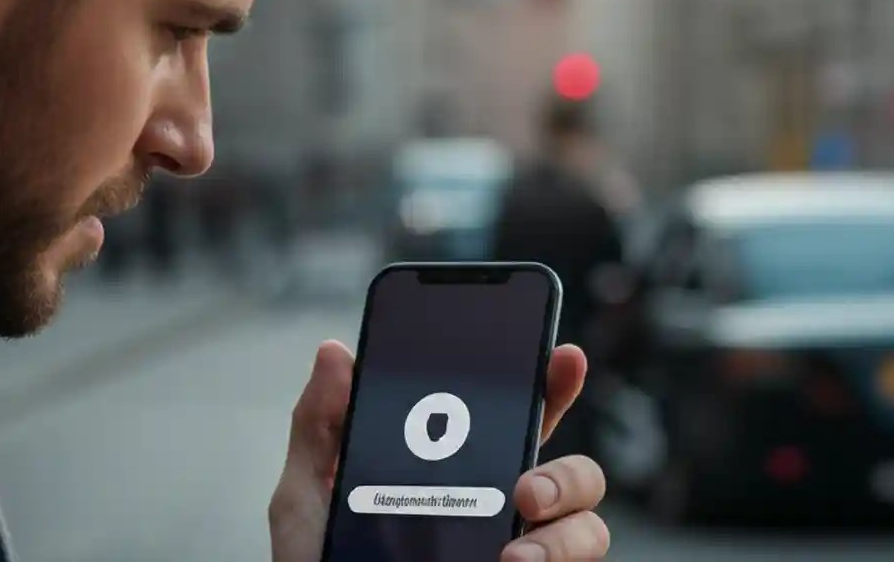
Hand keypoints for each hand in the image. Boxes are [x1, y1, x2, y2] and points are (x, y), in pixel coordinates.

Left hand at [269, 341, 610, 561]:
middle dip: (567, 471)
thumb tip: (334, 353)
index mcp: (459, 472)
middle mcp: (501, 510)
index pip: (517, 417)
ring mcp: (524, 552)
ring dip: (565, 531)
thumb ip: (319, 426)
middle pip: (573, 469)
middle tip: (523, 490)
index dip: (550, 382)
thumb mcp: (305, 501)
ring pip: (587, 524)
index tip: (563, 356)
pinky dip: (556, 561)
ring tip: (516, 551)